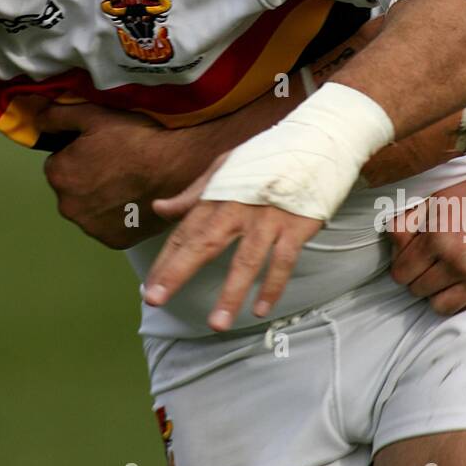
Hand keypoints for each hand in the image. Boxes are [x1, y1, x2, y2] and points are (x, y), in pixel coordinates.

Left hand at [39, 103, 181, 247]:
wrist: (178, 165)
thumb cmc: (138, 138)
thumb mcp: (93, 114)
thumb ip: (57, 116)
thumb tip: (36, 119)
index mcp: (59, 175)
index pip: (58, 164)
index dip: (79, 154)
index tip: (100, 149)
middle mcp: (70, 207)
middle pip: (73, 189)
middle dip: (87, 178)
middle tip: (116, 163)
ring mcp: (93, 227)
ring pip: (91, 209)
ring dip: (102, 198)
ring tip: (129, 180)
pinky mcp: (115, 240)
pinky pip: (110, 226)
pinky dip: (118, 215)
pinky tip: (135, 197)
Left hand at [147, 162, 321, 330]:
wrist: (316, 141)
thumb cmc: (265, 158)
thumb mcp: (225, 167)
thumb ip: (193, 194)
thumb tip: (159, 208)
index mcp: (218, 193)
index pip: (184, 232)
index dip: (165, 261)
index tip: (149, 289)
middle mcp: (239, 207)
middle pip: (204, 243)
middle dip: (178, 271)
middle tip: (156, 299)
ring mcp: (268, 218)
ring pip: (246, 260)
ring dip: (230, 293)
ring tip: (216, 324)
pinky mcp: (296, 226)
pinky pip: (282, 262)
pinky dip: (272, 286)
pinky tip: (260, 310)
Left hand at [387, 167, 465, 314]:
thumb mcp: (430, 203)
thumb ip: (404, 226)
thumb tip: (392, 250)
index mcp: (438, 238)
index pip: (400, 273)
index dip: (401, 265)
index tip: (410, 258)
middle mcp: (459, 261)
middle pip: (417, 290)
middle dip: (418, 277)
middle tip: (430, 262)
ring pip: (438, 306)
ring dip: (436, 292)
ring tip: (444, 272)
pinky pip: (462, 308)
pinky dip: (457, 297)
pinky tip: (462, 277)